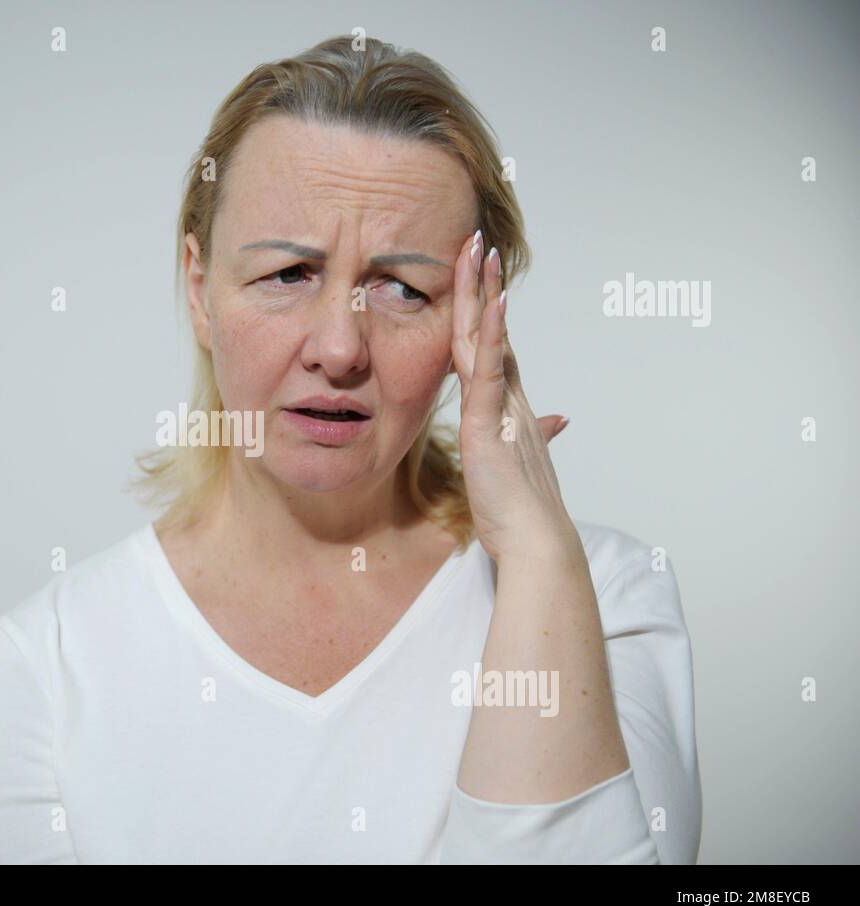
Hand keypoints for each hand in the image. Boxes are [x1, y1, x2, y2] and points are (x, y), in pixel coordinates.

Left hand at [449, 230, 576, 562]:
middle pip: (489, 328)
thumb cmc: (520, 508)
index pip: (492, 345)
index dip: (485, 309)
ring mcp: (500, 405)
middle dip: (481, 284)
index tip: (481, 273)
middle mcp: (507, 396)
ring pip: (487, 337)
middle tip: (477, 241)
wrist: (535, 539)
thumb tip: (554, 420)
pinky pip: (490, 369)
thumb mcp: (516, 463)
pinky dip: (493, 333)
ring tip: (479, 250)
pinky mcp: (490, 420)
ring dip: (483, 291)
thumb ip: (533, 434)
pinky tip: (493, 302)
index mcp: (506, 405)